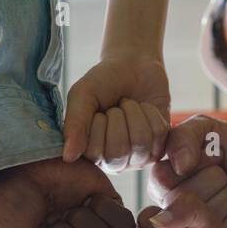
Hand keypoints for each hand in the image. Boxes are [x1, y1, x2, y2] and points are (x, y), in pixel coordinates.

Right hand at [63, 56, 170, 171]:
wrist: (134, 66)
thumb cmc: (103, 82)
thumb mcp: (82, 95)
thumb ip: (74, 124)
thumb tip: (68, 157)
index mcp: (89, 152)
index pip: (94, 153)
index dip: (98, 124)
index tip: (99, 110)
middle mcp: (112, 161)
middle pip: (118, 152)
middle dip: (118, 117)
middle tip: (116, 107)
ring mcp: (136, 157)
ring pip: (141, 143)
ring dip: (135, 113)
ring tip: (129, 105)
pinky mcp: (158, 147)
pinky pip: (158, 134)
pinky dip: (152, 113)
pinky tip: (144, 109)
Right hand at [152, 108, 226, 227]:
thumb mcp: (206, 129)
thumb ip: (183, 137)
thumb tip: (179, 167)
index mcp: (161, 185)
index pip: (163, 179)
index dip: (195, 163)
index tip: (209, 156)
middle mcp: (172, 212)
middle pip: (185, 200)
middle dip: (213, 178)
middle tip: (223, 175)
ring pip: (205, 218)